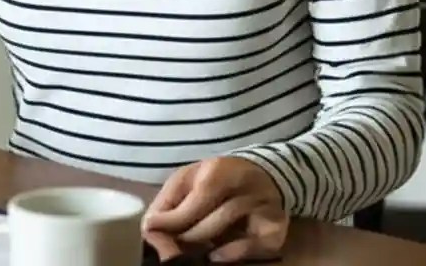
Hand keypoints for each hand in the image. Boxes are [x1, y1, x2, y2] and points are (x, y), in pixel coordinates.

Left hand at [142, 156, 287, 262]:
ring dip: (202, 245)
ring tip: (188, 246)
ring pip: (227, 236)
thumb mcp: (188, 179)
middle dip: (184, 237)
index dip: (173, 219)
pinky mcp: (275, 230)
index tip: (152, 229)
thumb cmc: (215, 178)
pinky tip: (215, 253)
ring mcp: (265, 210)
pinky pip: (252, 249)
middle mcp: (248, 188)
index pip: (196, 201)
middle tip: (168, 244)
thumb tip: (150, 228)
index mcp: (221, 170)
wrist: (261, 174)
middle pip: (210, 223)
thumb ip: (168, 202)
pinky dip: (230, 254)